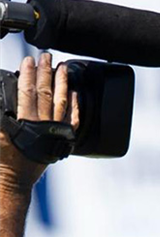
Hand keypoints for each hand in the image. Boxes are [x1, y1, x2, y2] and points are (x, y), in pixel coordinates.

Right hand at [0, 53, 79, 195]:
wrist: (14, 179)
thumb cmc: (1, 158)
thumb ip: (0, 112)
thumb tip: (1, 96)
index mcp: (24, 122)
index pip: (27, 92)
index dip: (28, 75)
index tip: (28, 61)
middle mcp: (43, 125)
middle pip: (45, 93)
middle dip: (46, 73)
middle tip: (47, 57)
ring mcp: (55, 131)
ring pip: (61, 102)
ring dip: (62, 83)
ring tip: (63, 68)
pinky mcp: (62, 138)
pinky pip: (73, 119)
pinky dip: (75, 104)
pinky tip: (75, 92)